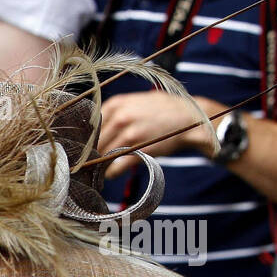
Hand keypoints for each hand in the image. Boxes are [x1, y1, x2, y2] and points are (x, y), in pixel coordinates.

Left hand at [98, 91, 217, 178]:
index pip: (90, 127)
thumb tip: (92, 127)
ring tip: (98, 171)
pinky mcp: (139, 150)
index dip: (87, 141)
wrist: (190, 118)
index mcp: (116, 104)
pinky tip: (111, 174)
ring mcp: (130, 134)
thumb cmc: (162, 111)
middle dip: (91, 155)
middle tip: (89, 164)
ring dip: (99, 166)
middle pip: (95, 143)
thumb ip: (115, 111)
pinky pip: (115, 167)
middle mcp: (120, 117)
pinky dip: (111, 173)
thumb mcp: (136, 102)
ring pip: (102, 156)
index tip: (85, 150)